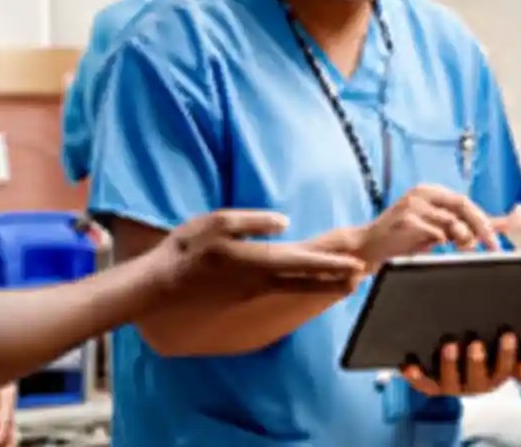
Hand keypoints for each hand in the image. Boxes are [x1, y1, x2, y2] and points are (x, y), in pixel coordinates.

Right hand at [152, 210, 366, 299]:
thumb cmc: (184, 250)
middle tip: (362, 278)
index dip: (332, 264)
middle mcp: (259, 282)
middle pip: (306, 282)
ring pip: (295, 290)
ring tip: (343, 285)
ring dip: (321, 287)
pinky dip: (300, 291)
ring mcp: (252, 295)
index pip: (303, 262)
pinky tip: (305, 288)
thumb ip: (253, 220)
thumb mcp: (216, 222)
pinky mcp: (242, 301)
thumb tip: (284, 221)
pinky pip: (279, 295)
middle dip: (335, 280)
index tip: (356, 266)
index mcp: (256, 260)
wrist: (159, 287)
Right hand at [359, 184, 501, 267]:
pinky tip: (437, 247)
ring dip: (463, 237)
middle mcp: (422, 193)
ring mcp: (413, 205)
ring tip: (463, 249)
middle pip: (462, 205)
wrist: (368, 248)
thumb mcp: (437, 230)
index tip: (497, 241)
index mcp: (430, 192)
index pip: (465, 202)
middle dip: (481, 227)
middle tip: (492, 246)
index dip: (485, 221)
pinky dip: (442, 242)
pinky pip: (436, 232)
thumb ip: (465, 226)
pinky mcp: (406, 220)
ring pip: (451, 220)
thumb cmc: (403, 240)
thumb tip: (505, 222)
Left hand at [401, 333, 520, 396]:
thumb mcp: (501, 352)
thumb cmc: (482, 348)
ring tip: (449, 346)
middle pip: (478, 379)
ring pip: (450, 382)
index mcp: (495, 375)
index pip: (506, 369)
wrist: (448, 358)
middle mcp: (474, 385)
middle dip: (477, 362)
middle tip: (476, 344)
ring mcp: (451, 386)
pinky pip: (422, 384)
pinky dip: (415, 377)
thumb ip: (517, 359)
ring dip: (449, 366)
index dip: (509, 355)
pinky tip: (410, 365)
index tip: (509, 335)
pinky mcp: (430, 386)